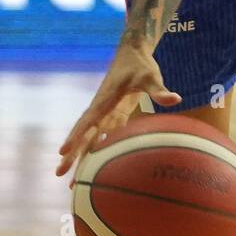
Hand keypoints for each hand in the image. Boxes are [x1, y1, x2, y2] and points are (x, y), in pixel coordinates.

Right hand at [56, 42, 180, 179]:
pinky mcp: (113, 117)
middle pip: (83, 135)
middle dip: (71, 154)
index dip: (76, 136)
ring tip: (71, 182)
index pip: (87, 121)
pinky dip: (97, 153)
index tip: (64, 151)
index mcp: (104, 100)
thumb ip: (159, 90)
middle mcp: (100, 109)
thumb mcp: (150, 76)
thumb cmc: (141, 65)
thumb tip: (175, 99)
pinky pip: (102, 138)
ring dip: (81, 159)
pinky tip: (94, 170)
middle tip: (59, 174)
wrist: (133, 54)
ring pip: (89, 140)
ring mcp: (105, 114)